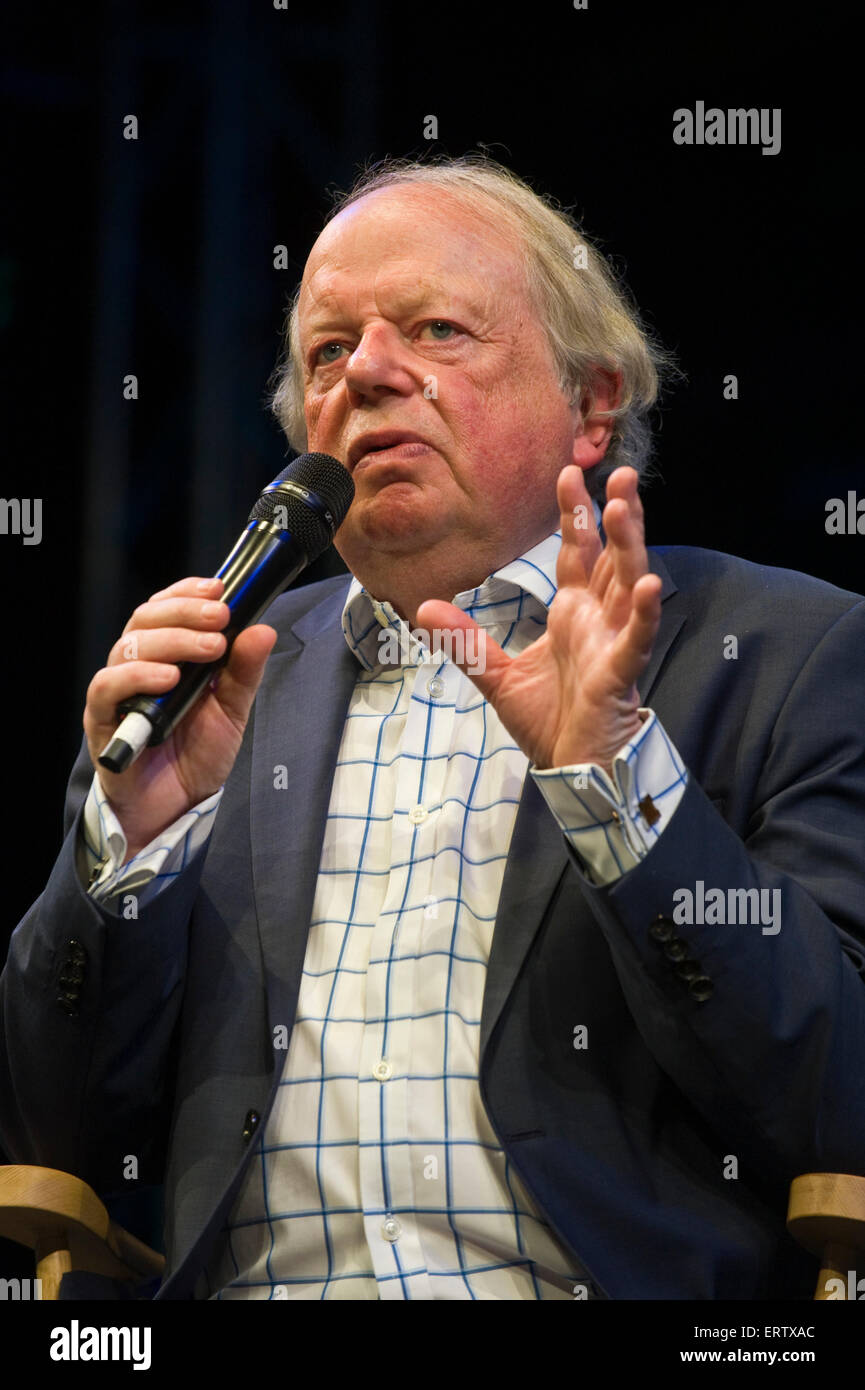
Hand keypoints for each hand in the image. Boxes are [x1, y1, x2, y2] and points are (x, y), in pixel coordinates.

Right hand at [83, 576, 276, 860]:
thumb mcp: (232, 708)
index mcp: (165, 655)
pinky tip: (168, 678)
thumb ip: (245, 670)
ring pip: (128, 647)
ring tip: (207, 649)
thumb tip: (262, 629)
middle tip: (220, 618)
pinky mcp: (103, 720)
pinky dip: (136, 676)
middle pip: (145, 620)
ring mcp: (118, 692)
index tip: (219, 588)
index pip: (166, 608)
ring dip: (170, 641)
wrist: (176, 807)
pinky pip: (107, 687)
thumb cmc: (197, 754)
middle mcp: (136, 667)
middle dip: (185, 613)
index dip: (187, 592)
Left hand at [415, 465, 662, 773]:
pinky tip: (649, 584)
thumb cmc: (548, 722)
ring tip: (625, 507)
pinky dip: (643, 612)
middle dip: (616, 515)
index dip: (575, 515)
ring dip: (629, 546)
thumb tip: (425, 606)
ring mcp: (612, 643)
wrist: (570, 769)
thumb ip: (465, 639)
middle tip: (621, 472)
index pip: (577, 554)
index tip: (568, 474)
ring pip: (627, 585)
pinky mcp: (619, 673)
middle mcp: (597, 620)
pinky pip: (636, 638)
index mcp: (573, 614)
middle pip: (611, 557)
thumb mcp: (495, 676)